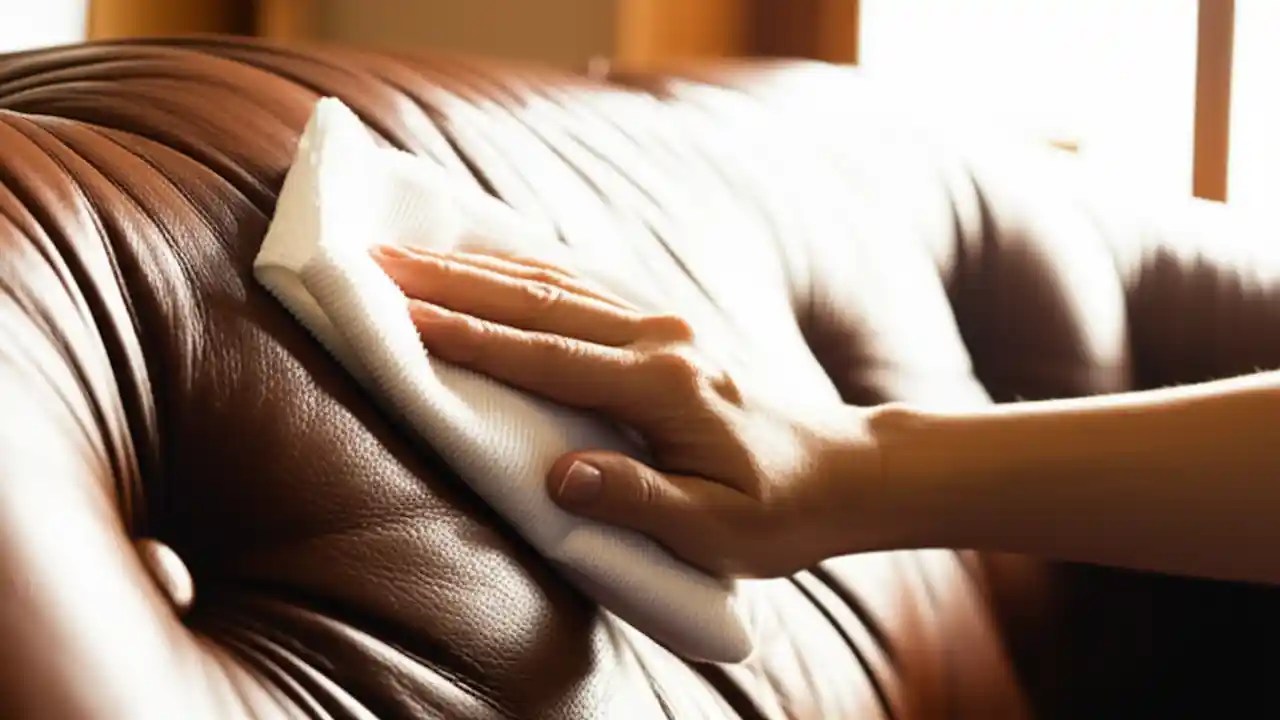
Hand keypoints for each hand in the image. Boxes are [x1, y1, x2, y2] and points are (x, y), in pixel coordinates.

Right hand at [372, 244, 887, 576]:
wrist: (840, 475)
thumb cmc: (777, 513)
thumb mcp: (716, 528)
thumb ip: (639, 500)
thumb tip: (560, 476)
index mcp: (663, 387)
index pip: (545, 356)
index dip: (467, 335)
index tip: (399, 312)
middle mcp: (659, 340)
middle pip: (538, 301)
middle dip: (452, 280)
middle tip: (377, 258)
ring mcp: (664, 325)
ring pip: (556, 282)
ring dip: (480, 266)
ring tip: (412, 250)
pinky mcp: (665, 328)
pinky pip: (585, 285)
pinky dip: (529, 268)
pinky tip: (493, 259)